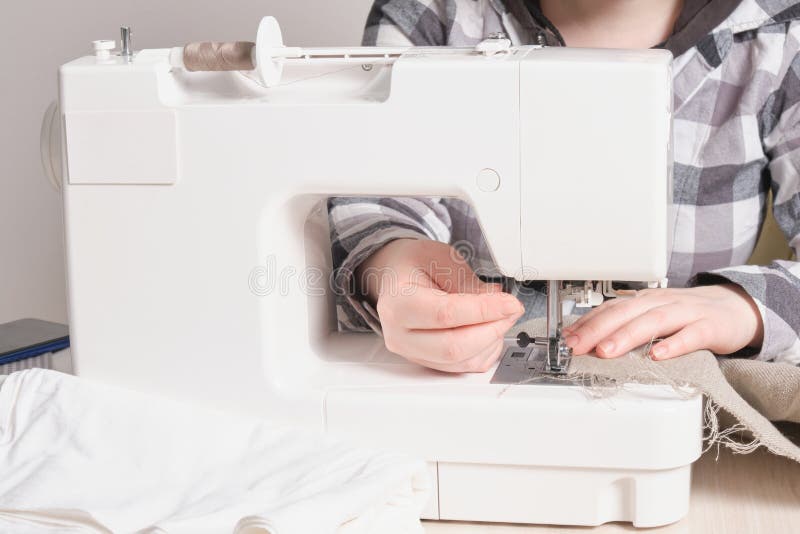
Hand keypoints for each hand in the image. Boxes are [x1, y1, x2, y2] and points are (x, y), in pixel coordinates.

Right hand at [358, 239, 524, 372]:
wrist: (395, 277)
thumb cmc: (413, 266)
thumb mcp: (440, 257)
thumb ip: (466, 280)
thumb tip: (497, 301)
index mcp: (398, 304)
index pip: (445, 314)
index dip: (484, 311)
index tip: (510, 303)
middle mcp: (399, 335)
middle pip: (453, 347)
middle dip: (491, 329)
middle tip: (511, 310)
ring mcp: (412, 353)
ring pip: (460, 362)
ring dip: (491, 342)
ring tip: (502, 317)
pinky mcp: (426, 362)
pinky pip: (462, 368)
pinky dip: (485, 352)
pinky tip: (491, 332)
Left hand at [561, 284, 763, 359]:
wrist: (733, 308)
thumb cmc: (686, 315)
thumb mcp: (652, 316)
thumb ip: (624, 326)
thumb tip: (587, 342)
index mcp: (643, 301)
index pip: (610, 309)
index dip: (587, 324)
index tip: (567, 340)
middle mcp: (660, 303)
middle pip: (625, 313)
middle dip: (598, 329)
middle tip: (578, 346)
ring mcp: (686, 313)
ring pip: (653, 321)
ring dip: (627, 336)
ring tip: (607, 351)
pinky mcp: (709, 327)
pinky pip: (690, 335)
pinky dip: (673, 344)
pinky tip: (658, 356)